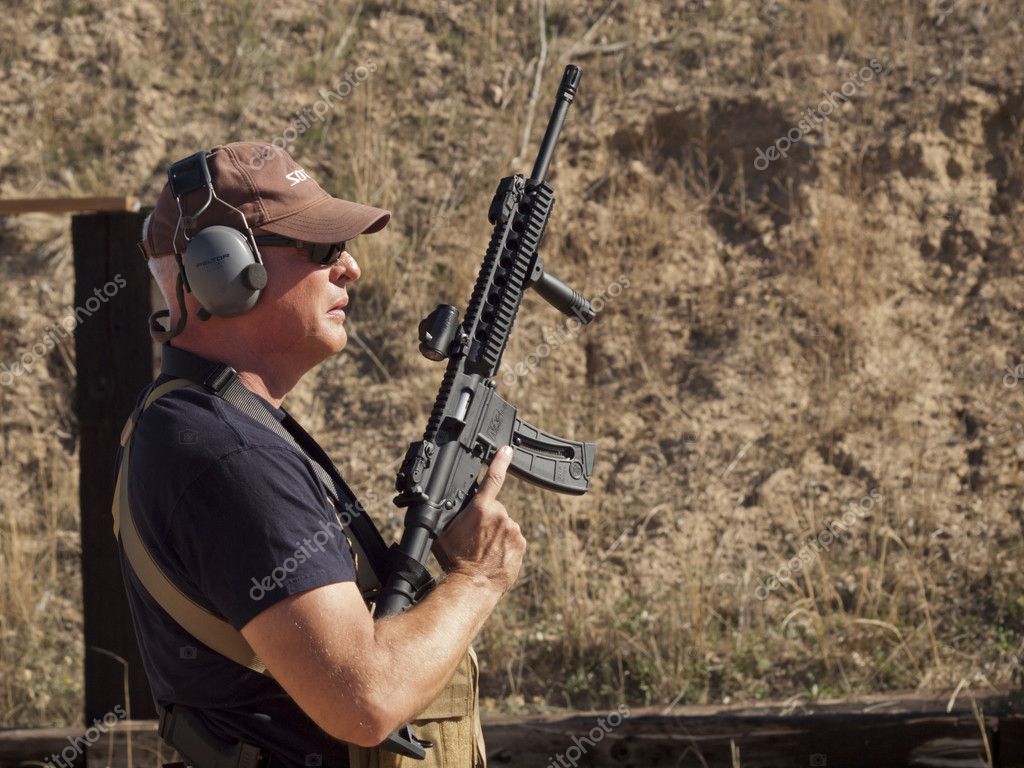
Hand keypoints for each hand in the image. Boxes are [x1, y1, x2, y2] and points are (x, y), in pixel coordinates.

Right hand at [433, 446, 526, 594]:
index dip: (500, 461)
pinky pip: (513, 539)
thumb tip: (448, 503)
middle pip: (494, 510)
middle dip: (486, 520)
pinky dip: (505, 545)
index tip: (507, 450)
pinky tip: (494, 556)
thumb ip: (452, 513)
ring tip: (484, 551)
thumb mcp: (444, 531)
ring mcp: (512, 530)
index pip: (493, 478)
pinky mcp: (521, 543)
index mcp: (480, 509)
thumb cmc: (456, 560)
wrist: (474, 585)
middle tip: (475, 538)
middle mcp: (500, 516)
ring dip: (496, 534)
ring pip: (504, 526)